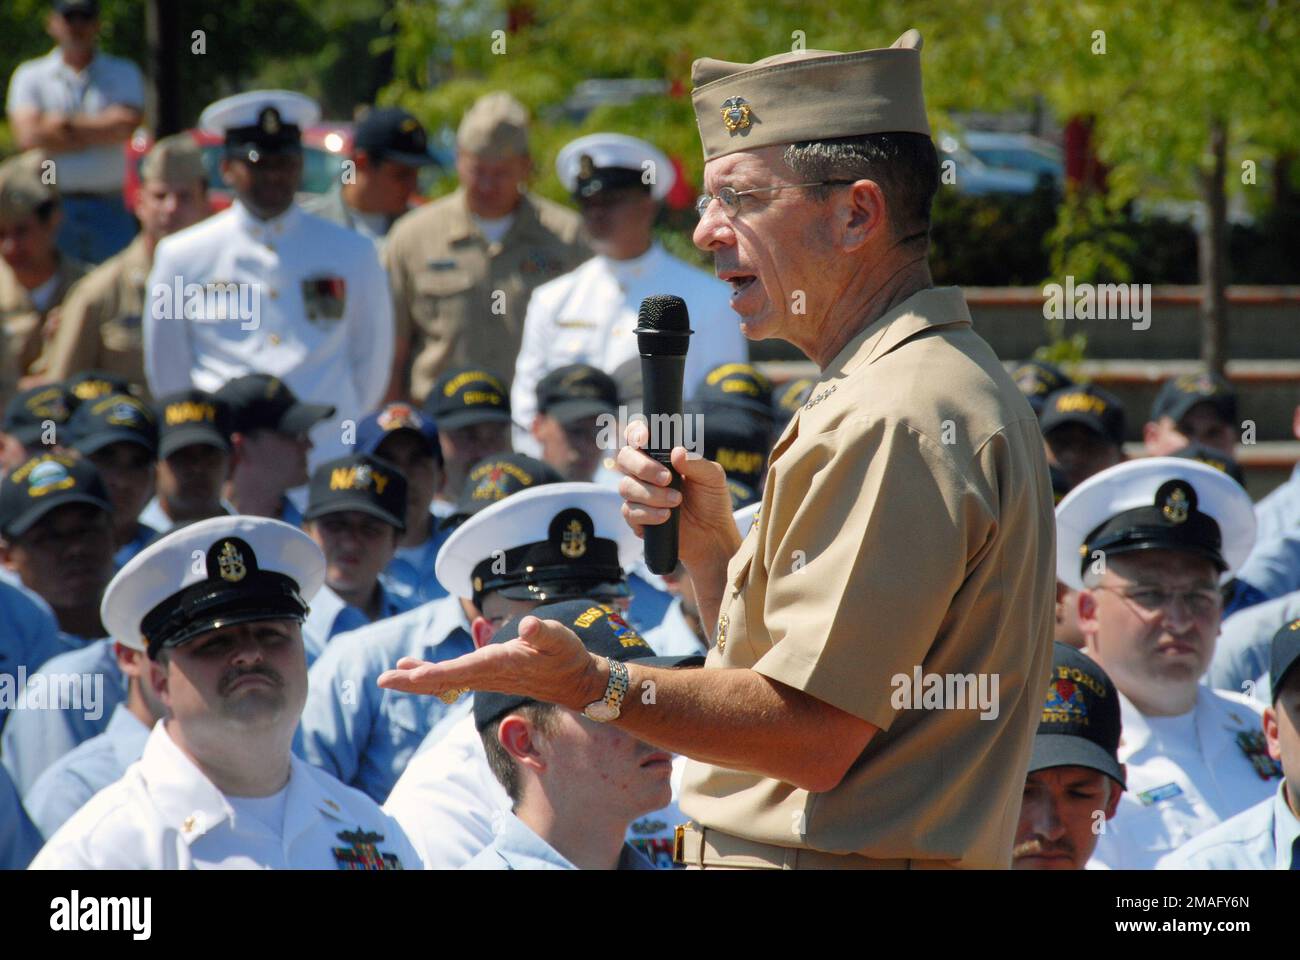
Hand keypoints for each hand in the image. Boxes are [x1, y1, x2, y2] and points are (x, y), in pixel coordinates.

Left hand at [377, 615, 606, 710]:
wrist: (576, 681)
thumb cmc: (567, 656)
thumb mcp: (559, 638)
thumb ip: (543, 632)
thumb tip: (527, 625)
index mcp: (500, 664)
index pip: (458, 671)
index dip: (430, 673)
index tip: (404, 676)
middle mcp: (488, 675)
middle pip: (444, 680)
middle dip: (413, 680)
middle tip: (382, 681)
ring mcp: (487, 678)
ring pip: (445, 681)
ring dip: (418, 679)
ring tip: (391, 675)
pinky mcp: (488, 675)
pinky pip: (454, 678)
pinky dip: (432, 675)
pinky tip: (417, 671)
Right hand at [615, 420, 740, 574]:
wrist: (713, 535)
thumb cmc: (711, 500)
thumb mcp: (713, 477)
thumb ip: (696, 463)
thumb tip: (676, 452)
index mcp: (660, 456)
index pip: (637, 437)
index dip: (634, 433)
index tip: (643, 438)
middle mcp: (645, 473)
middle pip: (624, 459)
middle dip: (643, 467)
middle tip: (667, 478)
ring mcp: (639, 495)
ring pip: (626, 487)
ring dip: (651, 494)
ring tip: (677, 501)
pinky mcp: (637, 519)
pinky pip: (629, 511)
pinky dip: (648, 513)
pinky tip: (666, 516)